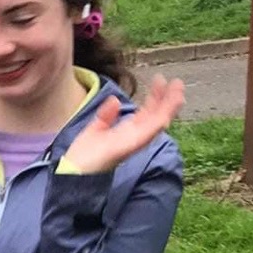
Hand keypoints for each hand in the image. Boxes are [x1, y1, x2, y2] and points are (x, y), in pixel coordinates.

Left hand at [59, 74, 184, 175]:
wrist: (73, 172)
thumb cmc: (82, 157)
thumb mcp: (95, 129)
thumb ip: (106, 116)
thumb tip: (114, 100)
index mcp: (126, 133)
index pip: (146, 113)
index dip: (155, 97)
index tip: (161, 80)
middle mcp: (133, 138)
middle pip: (155, 118)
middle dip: (167, 101)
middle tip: (178, 83)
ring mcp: (132, 143)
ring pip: (156, 125)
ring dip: (168, 109)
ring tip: (179, 92)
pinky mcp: (127, 147)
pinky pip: (146, 135)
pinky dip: (157, 124)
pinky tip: (165, 114)